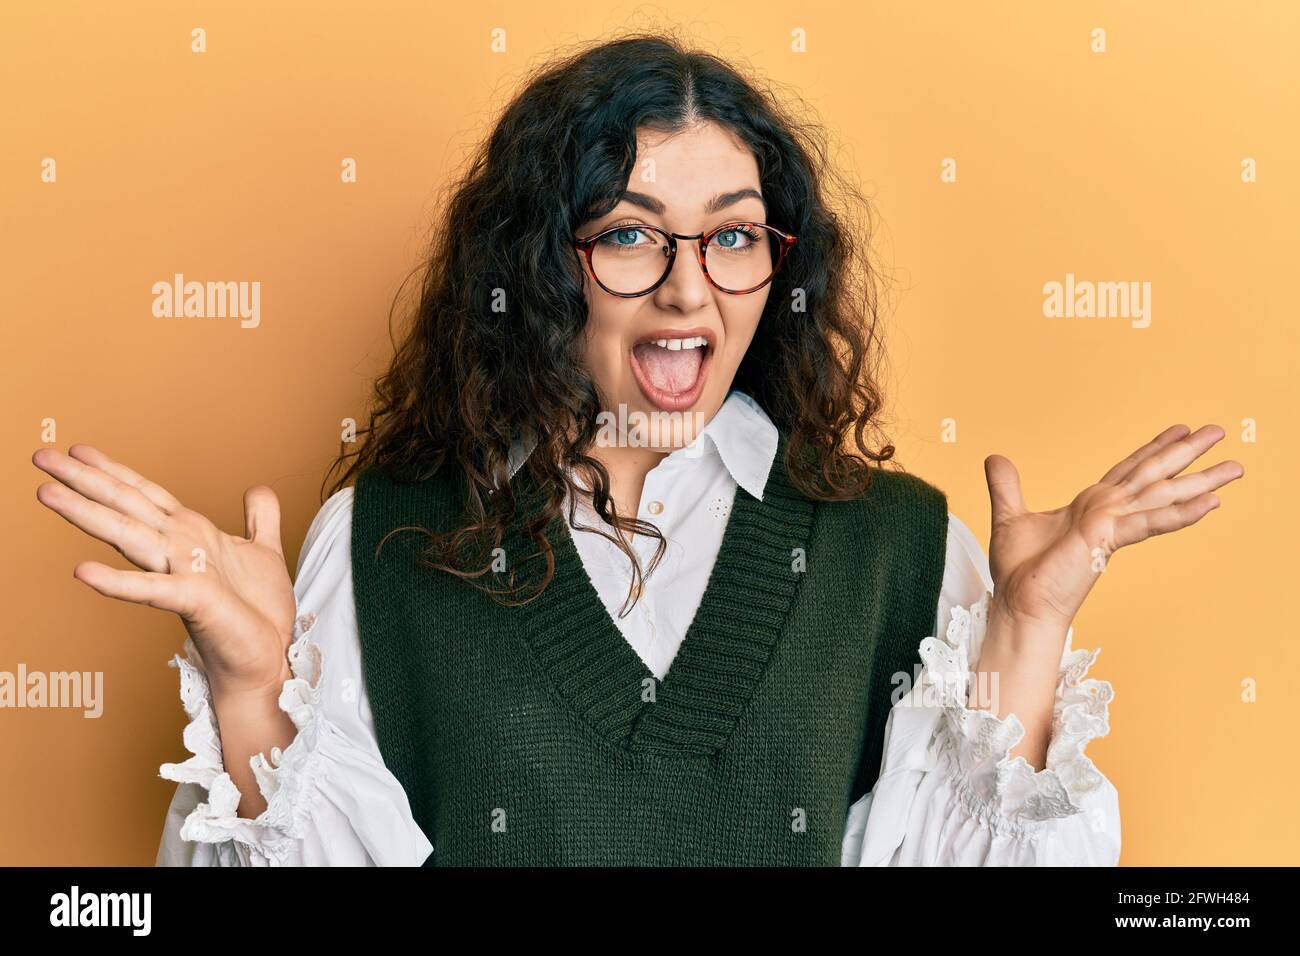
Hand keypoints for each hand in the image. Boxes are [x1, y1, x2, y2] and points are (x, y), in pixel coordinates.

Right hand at [32, 444, 296, 696]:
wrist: (268, 659)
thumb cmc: (258, 613)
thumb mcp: (263, 553)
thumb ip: (259, 519)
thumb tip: (258, 489)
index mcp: (191, 535)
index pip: (144, 494)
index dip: (113, 470)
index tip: (77, 449)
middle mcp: (178, 550)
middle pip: (125, 506)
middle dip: (84, 480)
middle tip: (40, 457)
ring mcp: (182, 574)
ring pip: (128, 537)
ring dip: (87, 514)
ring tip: (46, 493)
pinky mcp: (194, 601)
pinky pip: (153, 590)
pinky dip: (119, 582)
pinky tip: (82, 572)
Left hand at [982, 423, 1244, 629]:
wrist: (1020, 603)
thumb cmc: (1020, 571)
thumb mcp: (1010, 516)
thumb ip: (1006, 486)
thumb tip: (994, 458)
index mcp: (1091, 505)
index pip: (1128, 470)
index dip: (1153, 448)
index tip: (1179, 429)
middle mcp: (1108, 512)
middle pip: (1154, 474)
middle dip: (1187, 453)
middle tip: (1220, 431)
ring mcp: (1112, 525)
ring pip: (1163, 494)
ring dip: (1200, 479)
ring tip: (1236, 467)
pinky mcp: (1109, 540)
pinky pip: (1150, 522)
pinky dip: (1180, 513)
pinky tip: (1211, 502)